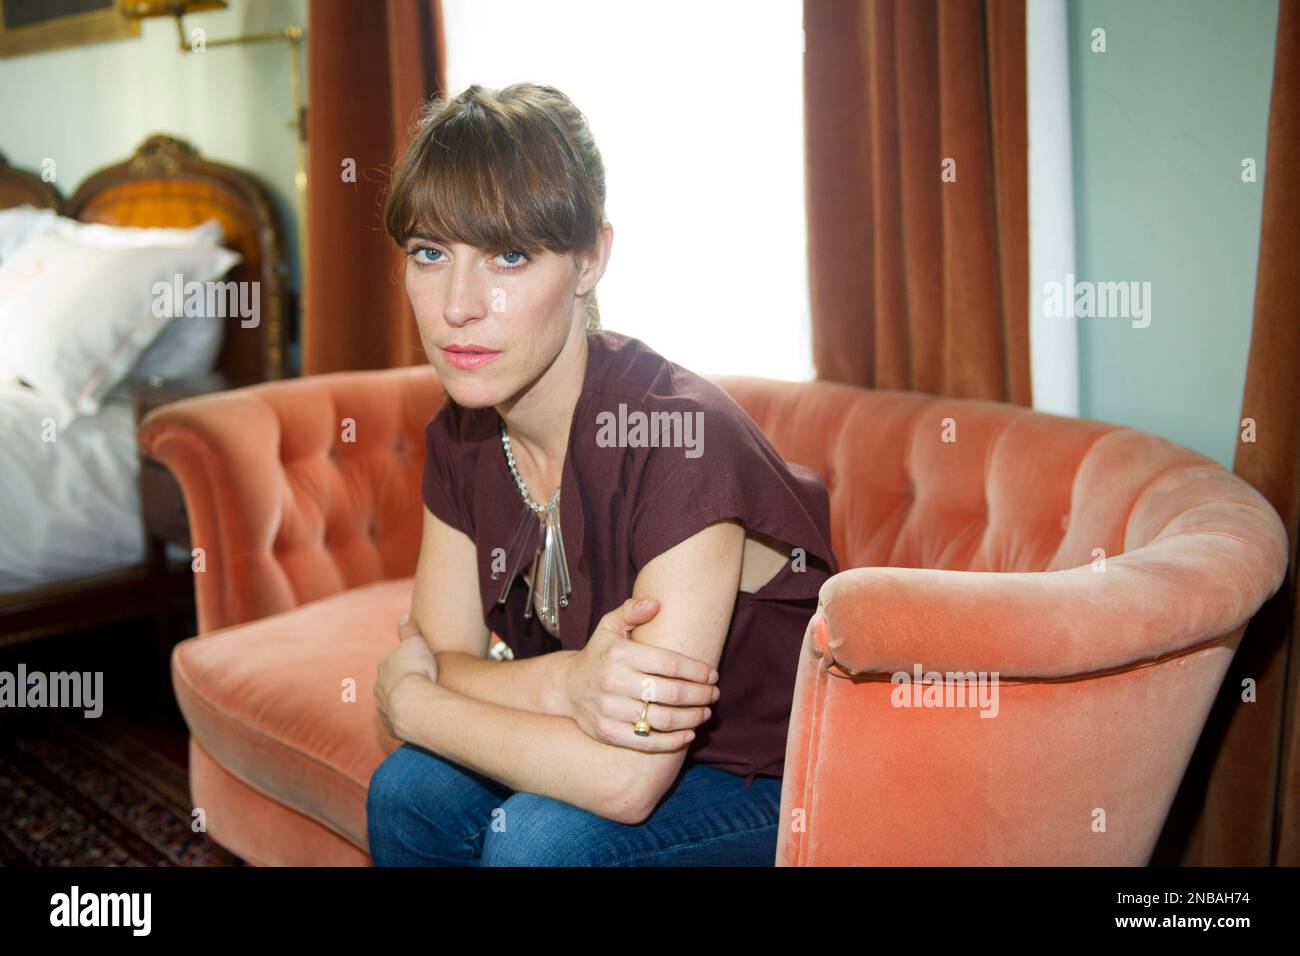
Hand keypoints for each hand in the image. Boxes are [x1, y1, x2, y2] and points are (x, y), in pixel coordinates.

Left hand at [376, 614, 438, 738]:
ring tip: (420, 703)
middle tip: (420, 684)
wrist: (415, 706)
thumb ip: (409, 630)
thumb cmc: (417, 671)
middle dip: (401, 684)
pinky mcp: (391, 726)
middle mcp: (379, 688)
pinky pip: (397, 721)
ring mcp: (384, 709)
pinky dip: (405, 719)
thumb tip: (404, 616)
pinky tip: (417, 719)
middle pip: (389, 684)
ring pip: (391, 703)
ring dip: (402, 702)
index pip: (393, 662)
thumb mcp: (416, 643)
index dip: (407, 663)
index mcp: (385, 667)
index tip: (419, 665)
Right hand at [562, 597, 719, 752]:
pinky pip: (646, 742)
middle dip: (700, 695)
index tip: (713, 675)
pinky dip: (672, 742)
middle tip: (714, 695)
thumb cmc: (599, 654)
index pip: (669, 664)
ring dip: (691, 718)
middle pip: (670, 693)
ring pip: (662, 719)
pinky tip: (688, 734)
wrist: (567, 686)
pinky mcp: (607, 732)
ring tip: (705, 713)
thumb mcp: (609, 626)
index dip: (697, 671)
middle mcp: (613, 682)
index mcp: (620, 654)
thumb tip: (656, 604)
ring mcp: (609, 709)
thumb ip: (632, 611)